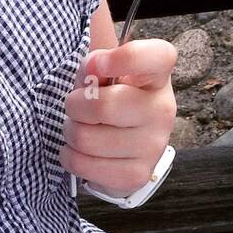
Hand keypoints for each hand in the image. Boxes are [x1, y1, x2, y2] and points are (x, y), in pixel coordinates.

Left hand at [61, 39, 177, 194]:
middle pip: (102, 106)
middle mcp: (162, 110)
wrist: (124, 147)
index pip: (157, 57)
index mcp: (157, 77)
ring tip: (80, 129)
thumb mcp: (103, 74)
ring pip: (85, 138)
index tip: (99, 64)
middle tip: (76, 107)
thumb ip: (95, 62)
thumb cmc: (110, 101)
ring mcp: (153, 146)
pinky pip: (82, 164)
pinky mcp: (136, 175)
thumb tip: (92, 67)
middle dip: (74, 105)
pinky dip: (70, 156)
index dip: (126, 58)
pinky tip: (82, 152)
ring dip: (70, 132)